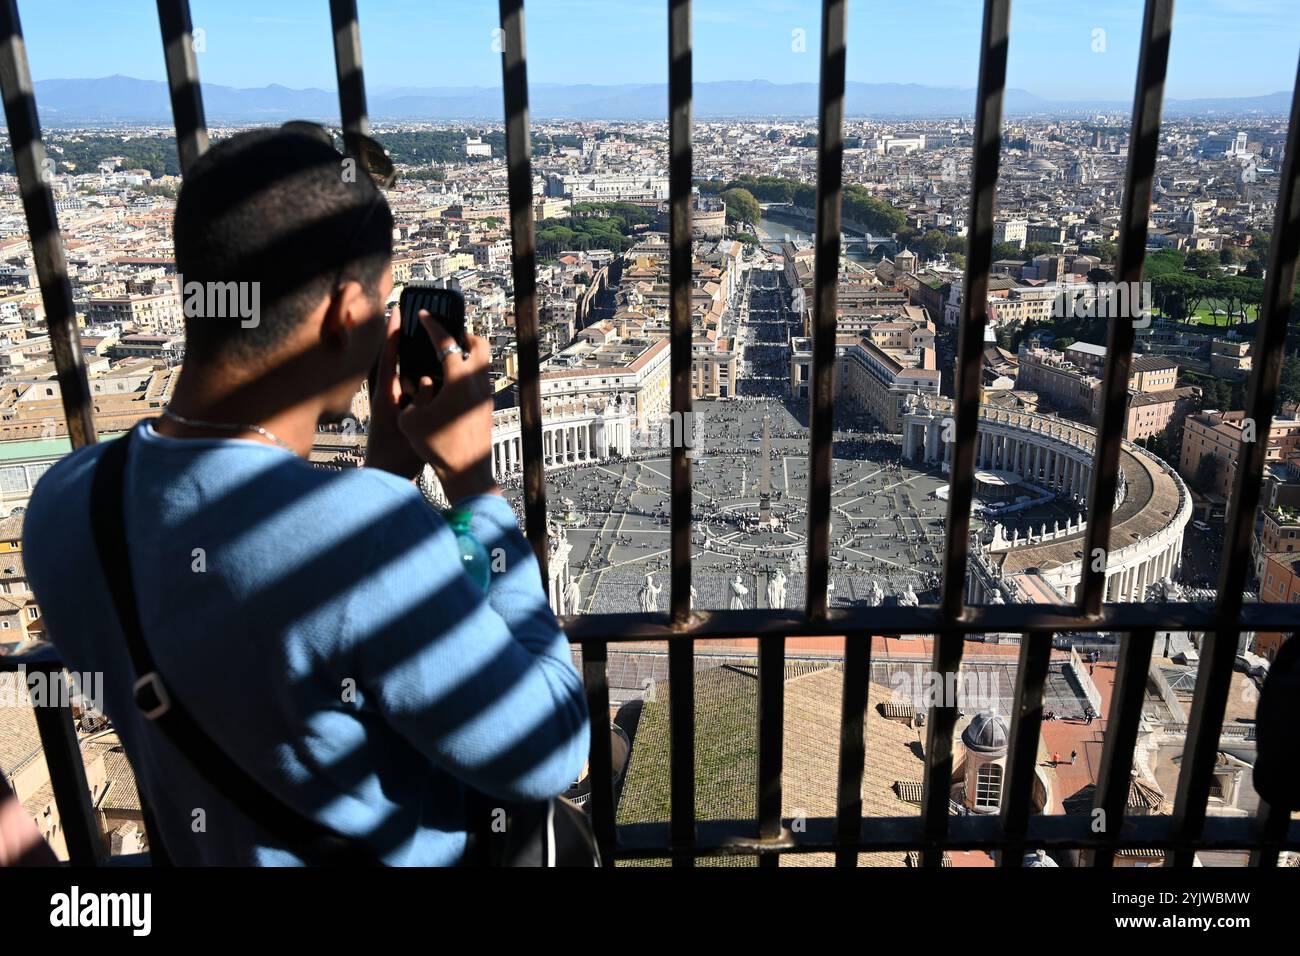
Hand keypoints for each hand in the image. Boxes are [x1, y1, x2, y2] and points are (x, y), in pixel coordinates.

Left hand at [365, 303, 425, 479]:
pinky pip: (411, 387)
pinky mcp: (400, 412)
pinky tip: (434, 372)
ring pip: (405, 373)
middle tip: (413, 316)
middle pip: (397, 359)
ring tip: (427, 339)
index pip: (389, 355)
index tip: (397, 310)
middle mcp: (387, 394)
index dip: (393, 333)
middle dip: (404, 339)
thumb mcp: (411, 424)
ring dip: (413, 358)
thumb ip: (422, 400)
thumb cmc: (396, 455)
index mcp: (386, 394)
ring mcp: (394, 402)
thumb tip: (431, 380)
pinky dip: (419, 377)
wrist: (387, 476)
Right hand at [398, 311, 498, 502]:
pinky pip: (480, 379)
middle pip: (478, 343)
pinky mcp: (488, 405)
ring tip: (449, 360)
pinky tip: (453, 384)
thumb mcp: (411, 418)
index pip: (445, 342)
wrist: (466, 470)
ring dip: (467, 354)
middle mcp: (477, 382)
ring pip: (482, 362)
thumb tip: (425, 381)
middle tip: (448, 334)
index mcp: (458, 379)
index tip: (424, 316)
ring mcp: (486, 393)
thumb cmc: (438, 447)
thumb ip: (416, 393)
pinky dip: (468, 373)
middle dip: (463, 334)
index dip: (432, 325)